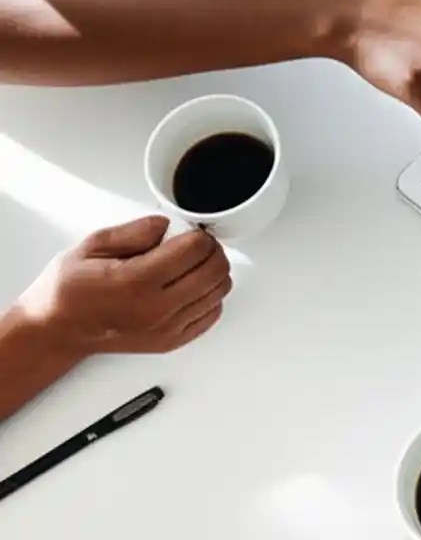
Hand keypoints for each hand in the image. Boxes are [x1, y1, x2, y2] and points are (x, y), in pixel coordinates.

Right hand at [18, 217, 231, 356]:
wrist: (56, 329)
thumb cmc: (69, 289)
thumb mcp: (91, 246)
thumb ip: (133, 231)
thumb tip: (165, 224)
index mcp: (136, 280)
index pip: (195, 249)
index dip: (198, 235)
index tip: (190, 232)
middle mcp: (156, 308)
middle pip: (214, 270)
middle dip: (212, 251)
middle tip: (197, 245)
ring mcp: (166, 329)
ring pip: (219, 292)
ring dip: (214, 273)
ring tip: (193, 265)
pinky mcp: (171, 341)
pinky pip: (212, 314)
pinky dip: (210, 297)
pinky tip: (191, 287)